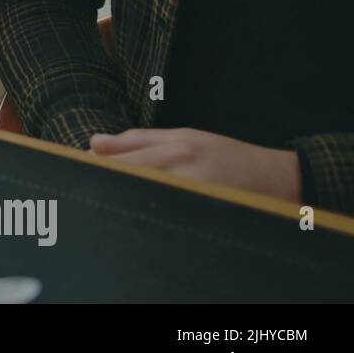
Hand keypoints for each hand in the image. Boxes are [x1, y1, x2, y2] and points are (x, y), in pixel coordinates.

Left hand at [90, 128, 301, 202]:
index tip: (76, 171)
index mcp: (175, 149)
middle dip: (105, 185)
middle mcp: (183, 172)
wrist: (277, 178)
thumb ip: (136, 140)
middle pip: (129, 181)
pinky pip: (164, 216)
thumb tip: (93, 143)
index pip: (120, 162)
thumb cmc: (226, 155)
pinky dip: (147, 214)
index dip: (93, 168)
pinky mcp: (201, 215)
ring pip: (143, 201)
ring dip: (123, 200)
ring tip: (108, 204)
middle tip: (87, 191)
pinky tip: (138, 216)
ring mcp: (194, 196)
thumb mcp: (183, 136)